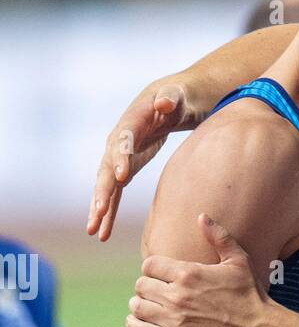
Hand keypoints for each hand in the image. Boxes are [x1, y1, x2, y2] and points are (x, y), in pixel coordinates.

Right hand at [87, 79, 196, 240]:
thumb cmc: (176, 97)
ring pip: (106, 185)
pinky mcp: (123, 169)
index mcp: (132, 121)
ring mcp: (118, 157)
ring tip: (94, 231)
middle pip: (106, 167)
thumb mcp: (177, 94)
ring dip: (99, 208)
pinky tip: (102, 232)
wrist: (169, 102)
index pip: (124, 140)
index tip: (121, 177)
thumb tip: (164, 103)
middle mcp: (119, 140)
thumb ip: (170, 98)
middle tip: (98, 211)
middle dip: (102, 190)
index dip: (121, 157)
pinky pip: (114, 193)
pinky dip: (108, 212)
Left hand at [127, 215, 268, 326]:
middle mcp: (177, 295)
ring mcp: (175, 319)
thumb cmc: (251, 295)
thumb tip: (201, 216)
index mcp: (188, 273)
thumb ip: (219, 236)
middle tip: (153, 291)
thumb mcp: (239, 261)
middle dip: (146, 286)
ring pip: (137, 307)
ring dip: (139, 305)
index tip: (158, 275)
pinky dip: (134, 324)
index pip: (149, 265)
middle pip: (141, 285)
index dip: (152, 269)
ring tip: (146, 305)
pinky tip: (137, 321)